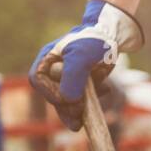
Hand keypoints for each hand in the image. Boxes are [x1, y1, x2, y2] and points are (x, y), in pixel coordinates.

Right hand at [29, 0, 142, 130]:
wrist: (112, 35)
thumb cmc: (93, 41)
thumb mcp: (81, 55)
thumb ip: (72, 76)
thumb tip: (67, 99)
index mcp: (47, 59)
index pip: (38, 80)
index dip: (50, 93)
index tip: (67, 99)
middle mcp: (54, 70)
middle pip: (52, 95)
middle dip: (66, 107)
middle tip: (80, 113)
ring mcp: (67, 78)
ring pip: (67, 101)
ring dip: (78, 109)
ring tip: (89, 115)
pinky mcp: (81, 84)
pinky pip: (81, 98)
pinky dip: (91, 100)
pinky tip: (105, 90)